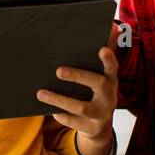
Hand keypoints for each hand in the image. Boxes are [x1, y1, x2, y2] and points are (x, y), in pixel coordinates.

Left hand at [37, 39, 117, 154]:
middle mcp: (110, 96)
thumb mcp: (100, 77)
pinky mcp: (91, 128)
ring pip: (81, 107)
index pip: (112, 67)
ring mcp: (101, 113)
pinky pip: (74, 122)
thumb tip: (114, 27)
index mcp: (111, 80)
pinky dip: (61, 115)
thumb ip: (102, 55)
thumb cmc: (96, 93)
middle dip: (78, 76)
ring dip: (59, 99)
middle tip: (58, 70)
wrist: (99, 127)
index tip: (101, 49)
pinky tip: (49, 110)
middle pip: (97, 84)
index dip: (108, 59)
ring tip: (40, 93)